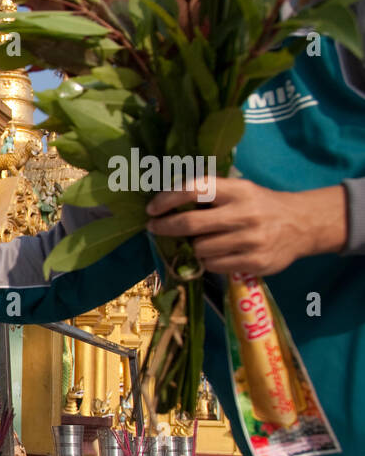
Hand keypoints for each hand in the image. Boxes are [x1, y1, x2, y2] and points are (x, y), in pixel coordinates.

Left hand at [145, 179, 346, 275]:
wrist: (302, 224)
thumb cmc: (260, 205)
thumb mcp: (240, 191)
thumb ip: (209, 195)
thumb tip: (164, 205)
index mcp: (239, 190)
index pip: (195, 189)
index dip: (167, 199)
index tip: (152, 209)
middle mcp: (245, 213)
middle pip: (191, 224)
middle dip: (166, 227)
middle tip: (155, 227)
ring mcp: (252, 240)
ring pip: (200, 248)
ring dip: (191, 247)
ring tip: (196, 241)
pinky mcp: (256, 262)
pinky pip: (214, 265)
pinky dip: (207, 261)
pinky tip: (214, 253)